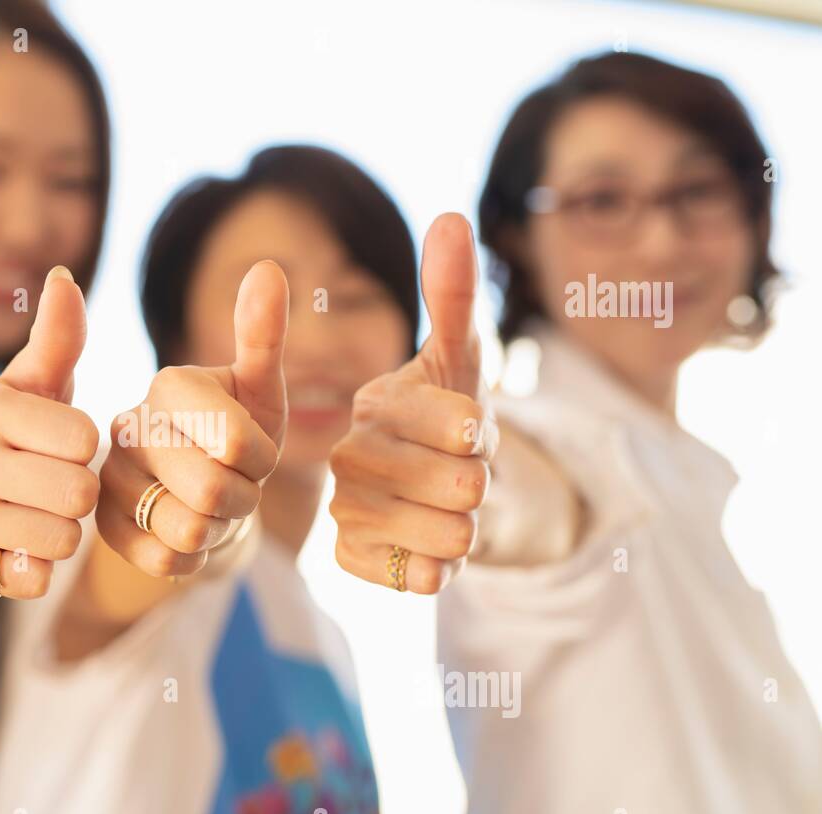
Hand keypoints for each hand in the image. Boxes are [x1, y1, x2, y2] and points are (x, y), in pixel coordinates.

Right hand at [0, 265, 99, 597]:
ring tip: (26, 517)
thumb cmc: (12, 438)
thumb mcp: (33, 386)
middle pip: (79, 494)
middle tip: (42, 488)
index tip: (50, 447)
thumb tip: (65, 277)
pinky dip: (32, 572)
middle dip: (76, 496)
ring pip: (62, 539)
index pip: (86, 441)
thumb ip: (58, 336)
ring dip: (58, 536)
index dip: (84, 449)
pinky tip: (6, 551)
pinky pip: (35, 581)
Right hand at [95, 260, 287, 576]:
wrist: (206, 495)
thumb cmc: (239, 436)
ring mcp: (105, 480)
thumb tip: (269, 268)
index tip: (250, 451)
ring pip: (190, 532)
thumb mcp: (260, 389)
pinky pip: (165, 562)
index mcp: (166, 385)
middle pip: (211, 490)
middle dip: (241, 499)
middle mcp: (123, 427)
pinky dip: (192, 559)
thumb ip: (263, 334)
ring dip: (218, 530)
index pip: (234, 441)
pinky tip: (188, 534)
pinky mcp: (102, 531)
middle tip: (234, 486)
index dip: (261, 460)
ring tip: (210, 508)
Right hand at [329, 213, 496, 592]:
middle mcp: (347, 456)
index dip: (486, 436)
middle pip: (465, 486)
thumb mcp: (459, 359)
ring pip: (452, 536)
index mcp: (375, 403)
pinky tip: (427, 545)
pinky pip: (422, 577)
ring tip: (446, 510)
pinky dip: (440, 568)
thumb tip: (450, 217)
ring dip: (468, 527)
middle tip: (460, 475)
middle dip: (484, 485)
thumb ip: (453, 293)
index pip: (465, 426)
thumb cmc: (447, 418)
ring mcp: (344, 510)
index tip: (469, 431)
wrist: (430, 489)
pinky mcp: (348, 558)